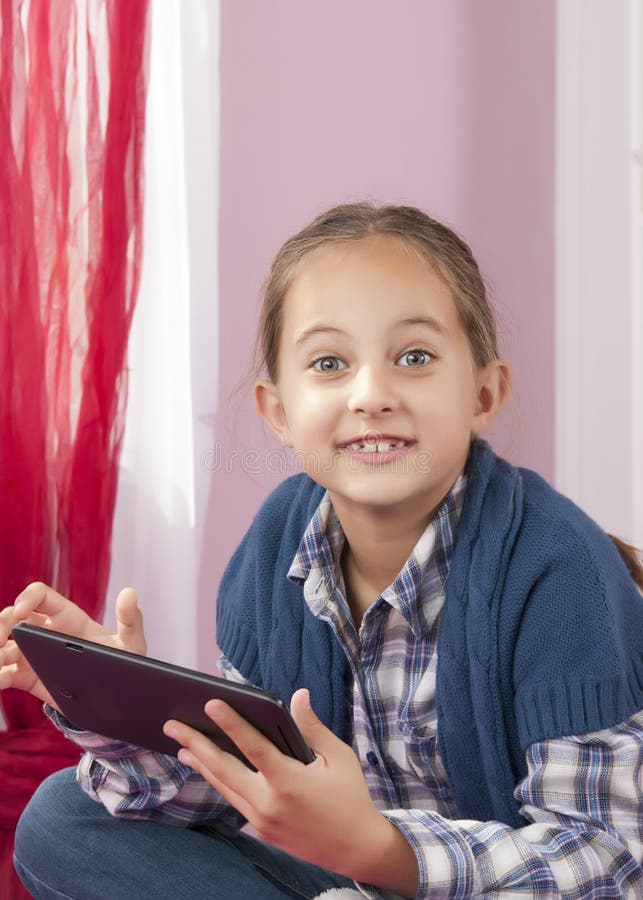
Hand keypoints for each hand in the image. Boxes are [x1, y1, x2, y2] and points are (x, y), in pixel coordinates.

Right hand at [0, 582, 145, 710]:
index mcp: (67, 617)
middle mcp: (46, 632)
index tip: (20, 613)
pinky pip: (4, 673)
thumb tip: (130, 593)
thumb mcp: (130, 643)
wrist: (115, 695)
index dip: (26, 599)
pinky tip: (0, 679)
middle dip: (1, 624)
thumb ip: (130, 619)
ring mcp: (34, 654)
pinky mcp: (27, 677)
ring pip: (4, 645)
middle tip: (0, 638)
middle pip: (12, 617)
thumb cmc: (122, 661)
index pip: (40, 596)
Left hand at [163, 689, 418, 895]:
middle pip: (223, 769)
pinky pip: (234, 800)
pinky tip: (208, 768)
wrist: (356, 848)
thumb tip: (298, 695)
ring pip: (223, 786)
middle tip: (171, 725)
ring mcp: (262, 820)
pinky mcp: (261, 830)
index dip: (231, 723)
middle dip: (195, 744)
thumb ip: (312, 727)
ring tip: (181, 746)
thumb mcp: (338, 756)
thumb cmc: (350, 796)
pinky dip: (219, 781)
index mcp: (289, 782)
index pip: (252, 746)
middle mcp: (269, 803)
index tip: (210, 703)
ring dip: (201, 764)